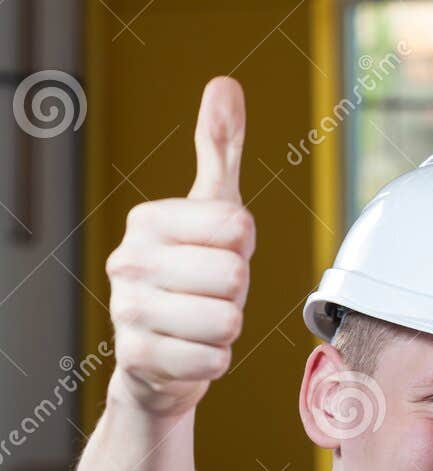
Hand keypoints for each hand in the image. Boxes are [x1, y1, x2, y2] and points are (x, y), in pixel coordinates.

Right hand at [106, 76, 253, 414]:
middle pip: (234, 275)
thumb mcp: (211, 210)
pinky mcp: (139, 359)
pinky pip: (214, 360)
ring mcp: (127, 311)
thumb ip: (219, 150)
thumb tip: (225, 85)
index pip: (237, 225)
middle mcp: (128, 261)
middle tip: (212, 294)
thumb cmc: (195, 276)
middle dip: (237, 292)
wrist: (160, 357)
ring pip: (228, 320)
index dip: (244, 246)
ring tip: (202, 322)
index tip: (221, 252)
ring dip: (227, 328)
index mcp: (148, 220)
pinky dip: (214, 361)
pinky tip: (191, 351)